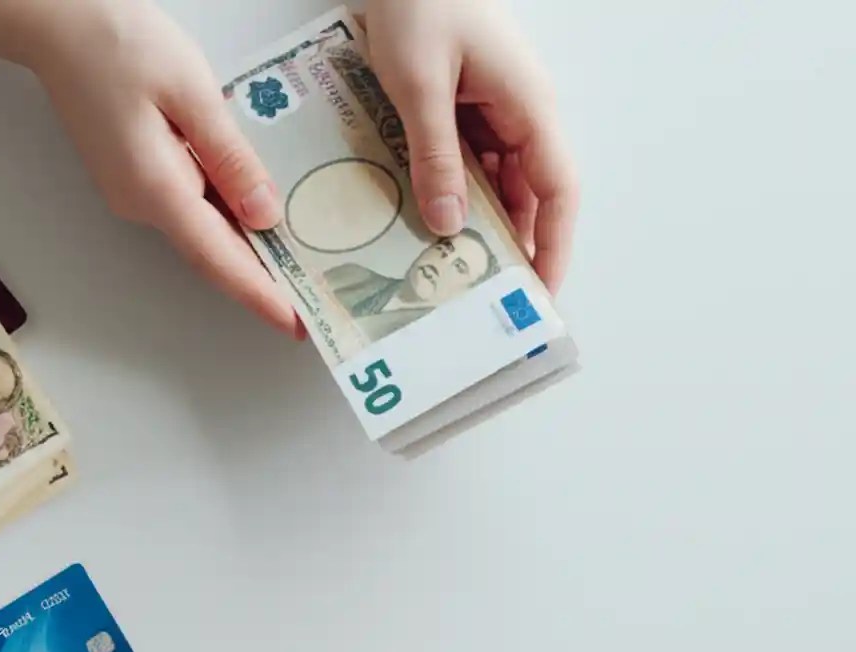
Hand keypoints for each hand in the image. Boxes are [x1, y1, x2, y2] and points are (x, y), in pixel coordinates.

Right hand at [4, 0, 300, 336]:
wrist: (55, 22)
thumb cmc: (118, 42)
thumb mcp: (190, 91)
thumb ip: (230, 156)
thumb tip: (264, 213)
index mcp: (155, 186)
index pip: (217, 257)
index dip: (259, 294)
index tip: (294, 325)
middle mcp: (140, 201)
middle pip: (212, 251)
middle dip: (262, 280)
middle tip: (314, 302)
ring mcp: (133, 190)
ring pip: (202, 228)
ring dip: (247, 249)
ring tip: (299, 263)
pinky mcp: (134, 173)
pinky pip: (189, 205)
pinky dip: (226, 217)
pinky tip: (256, 211)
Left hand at [363, 0, 579, 292]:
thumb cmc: (421, 4)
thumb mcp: (420, 85)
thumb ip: (434, 155)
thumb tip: (448, 223)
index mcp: (528, 107)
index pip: (557, 192)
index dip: (554, 246)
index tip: (541, 293)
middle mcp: (519, 112)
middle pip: (525, 194)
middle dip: (508, 245)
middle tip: (480, 297)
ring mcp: (492, 107)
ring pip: (492, 180)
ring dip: (472, 220)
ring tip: (447, 270)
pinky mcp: (463, 103)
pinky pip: (465, 158)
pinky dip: (448, 188)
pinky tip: (422, 217)